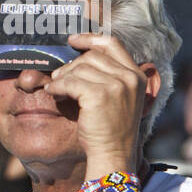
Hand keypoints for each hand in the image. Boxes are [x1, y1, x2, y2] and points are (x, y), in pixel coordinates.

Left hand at [45, 33, 150, 171]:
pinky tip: (53, 94)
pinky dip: (57, 87)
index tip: (73, 40)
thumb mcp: (117, 98)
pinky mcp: (99, 95)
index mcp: (137, 75)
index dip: (91, 39)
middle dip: (71, 65)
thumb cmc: (109, 129)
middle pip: (92, 56)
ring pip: (79, 68)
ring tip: (56, 89)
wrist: (112, 153)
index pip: (114, 45)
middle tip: (59, 78)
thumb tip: (79, 58)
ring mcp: (117, 85)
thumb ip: (107, 77)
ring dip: (62, 77)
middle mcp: (130, 77)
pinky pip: (70, 82)